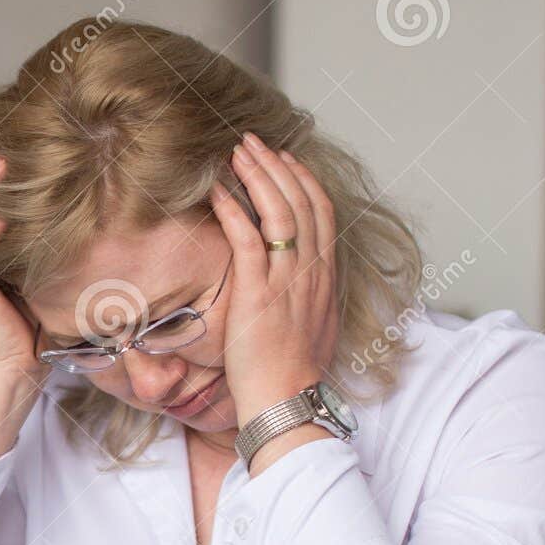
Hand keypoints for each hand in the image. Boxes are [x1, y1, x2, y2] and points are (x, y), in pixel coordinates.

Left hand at [209, 132, 339, 425]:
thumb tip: (294, 285)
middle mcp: (312, 272)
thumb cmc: (291, 374)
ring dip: (256, 176)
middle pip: (301, 201)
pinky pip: (248, 240)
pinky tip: (219, 190)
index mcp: (326, 277)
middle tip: (254, 142)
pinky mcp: (259, 294)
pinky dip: (234, 210)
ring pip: (279, 212)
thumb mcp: (310, 326)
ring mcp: (288, 281)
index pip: (321, 213)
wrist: (287, 402)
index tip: (284, 159)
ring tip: (237, 152)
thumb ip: (306, 297)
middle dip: (277, 165)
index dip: (303, 180)